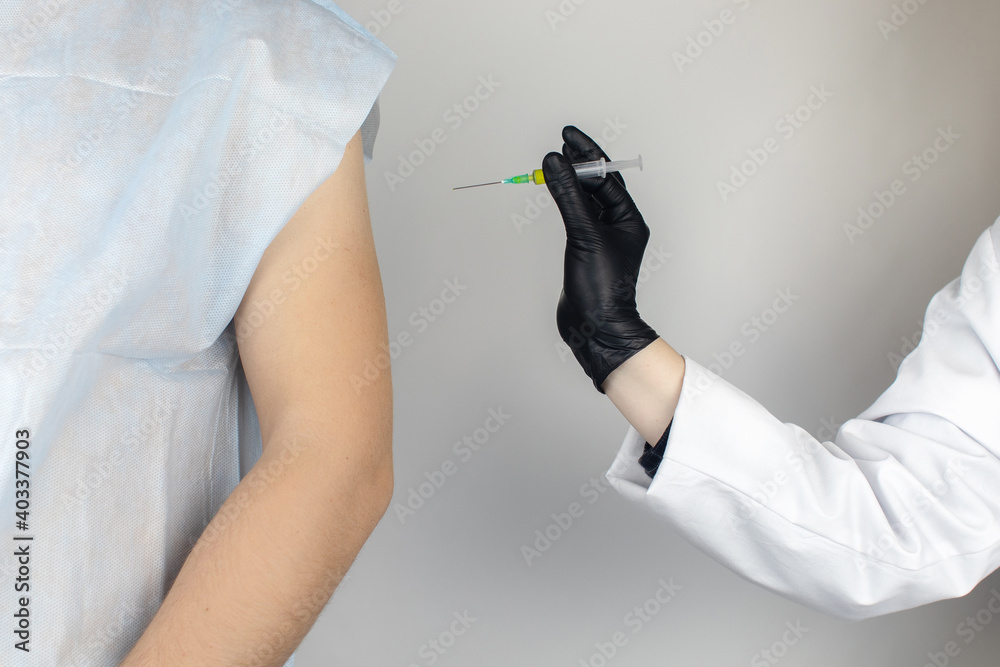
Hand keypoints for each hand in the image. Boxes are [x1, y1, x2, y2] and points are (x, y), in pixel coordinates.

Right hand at [543, 125, 659, 392]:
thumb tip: (555, 162)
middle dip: (581, 162)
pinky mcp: (586, 251)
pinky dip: (565, 200)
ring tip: (556, 160)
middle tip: (562, 141)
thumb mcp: (584, 234)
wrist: (596, 327)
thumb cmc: (601, 287)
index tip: (567, 136)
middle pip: (599, 184)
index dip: (587, 154)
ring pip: (587, 199)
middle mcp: (619, 226)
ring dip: (572, 180)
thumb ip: (568, 195)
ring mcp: (602, 239)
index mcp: (629, 219)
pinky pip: (576, 216)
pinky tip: (555, 191)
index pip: (607, 176)